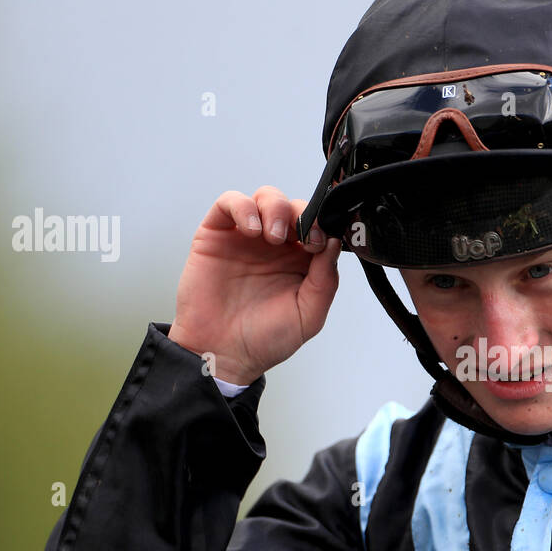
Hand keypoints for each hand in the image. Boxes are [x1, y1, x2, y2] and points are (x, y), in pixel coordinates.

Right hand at [167, 187, 341, 383]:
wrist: (222, 353)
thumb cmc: (264, 339)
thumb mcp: (308, 315)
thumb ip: (326, 280)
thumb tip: (335, 241)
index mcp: (301, 261)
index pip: (319, 226)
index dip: (325, 225)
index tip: (323, 241)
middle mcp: (276, 245)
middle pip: (296, 206)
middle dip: (304, 214)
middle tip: (302, 237)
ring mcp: (247, 237)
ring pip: (267, 197)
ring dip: (276, 208)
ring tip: (273, 236)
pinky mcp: (217, 233)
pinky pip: (230, 202)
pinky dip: (243, 207)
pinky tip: (252, 231)